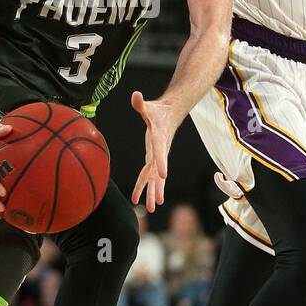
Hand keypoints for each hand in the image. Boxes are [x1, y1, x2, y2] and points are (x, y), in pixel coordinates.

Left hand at [130, 91, 176, 213]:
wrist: (170, 114)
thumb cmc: (158, 110)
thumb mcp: (149, 106)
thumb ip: (141, 103)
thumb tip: (135, 96)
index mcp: (159, 138)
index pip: (160, 151)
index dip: (161, 162)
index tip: (163, 175)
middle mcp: (160, 150)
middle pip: (158, 171)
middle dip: (156, 188)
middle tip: (156, 203)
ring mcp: (158, 156)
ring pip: (155, 177)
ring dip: (153, 192)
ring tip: (151, 209)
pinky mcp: (154, 158)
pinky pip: (150, 175)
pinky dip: (147, 187)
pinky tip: (145, 200)